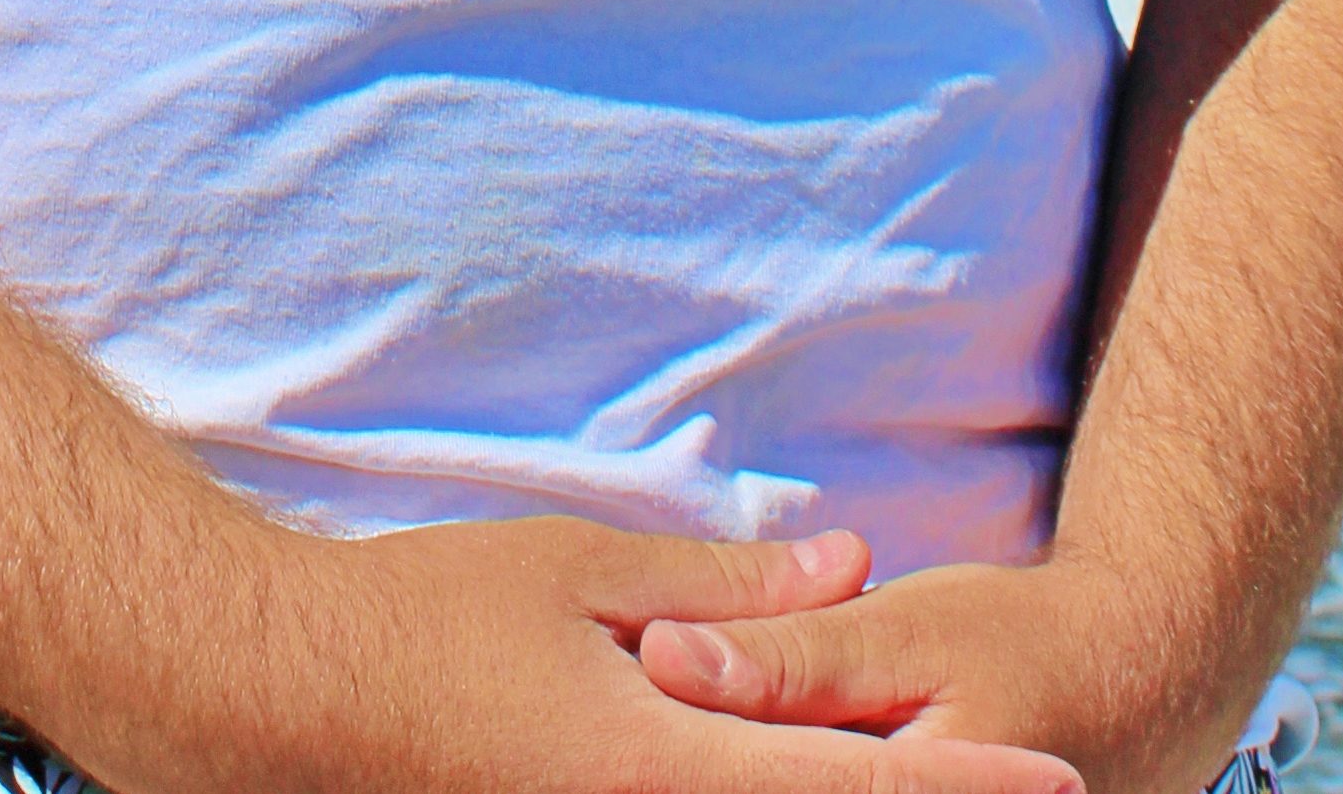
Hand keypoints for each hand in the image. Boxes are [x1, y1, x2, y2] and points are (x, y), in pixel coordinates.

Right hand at [229, 513, 1083, 793]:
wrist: (281, 701)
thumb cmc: (426, 618)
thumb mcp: (582, 573)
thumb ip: (726, 585)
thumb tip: (851, 571)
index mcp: (664, 775)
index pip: (855, 793)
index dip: (965, 789)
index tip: (1061, 781)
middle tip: (1039, 788)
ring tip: (931, 776)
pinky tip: (793, 779)